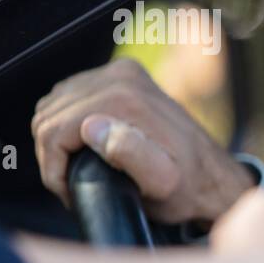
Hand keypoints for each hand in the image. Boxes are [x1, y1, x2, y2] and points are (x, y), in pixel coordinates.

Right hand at [32, 57, 252, 222]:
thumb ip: (130, 156)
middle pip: (51, 114)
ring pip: (55, 105)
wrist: (212, 176)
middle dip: (53, 154)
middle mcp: (123, 77)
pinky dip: (67, 122)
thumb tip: (92, 127)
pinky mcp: (122, 76)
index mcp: (127, 100)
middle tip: (72, 184)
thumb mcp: (162, 183)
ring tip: (77, 169)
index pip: (55, 128)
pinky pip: (70, 96)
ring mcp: (122, 73)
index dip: (54, 166)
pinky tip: (83, 146)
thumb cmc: (188, 188)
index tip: (70, 190)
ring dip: (57, 138)